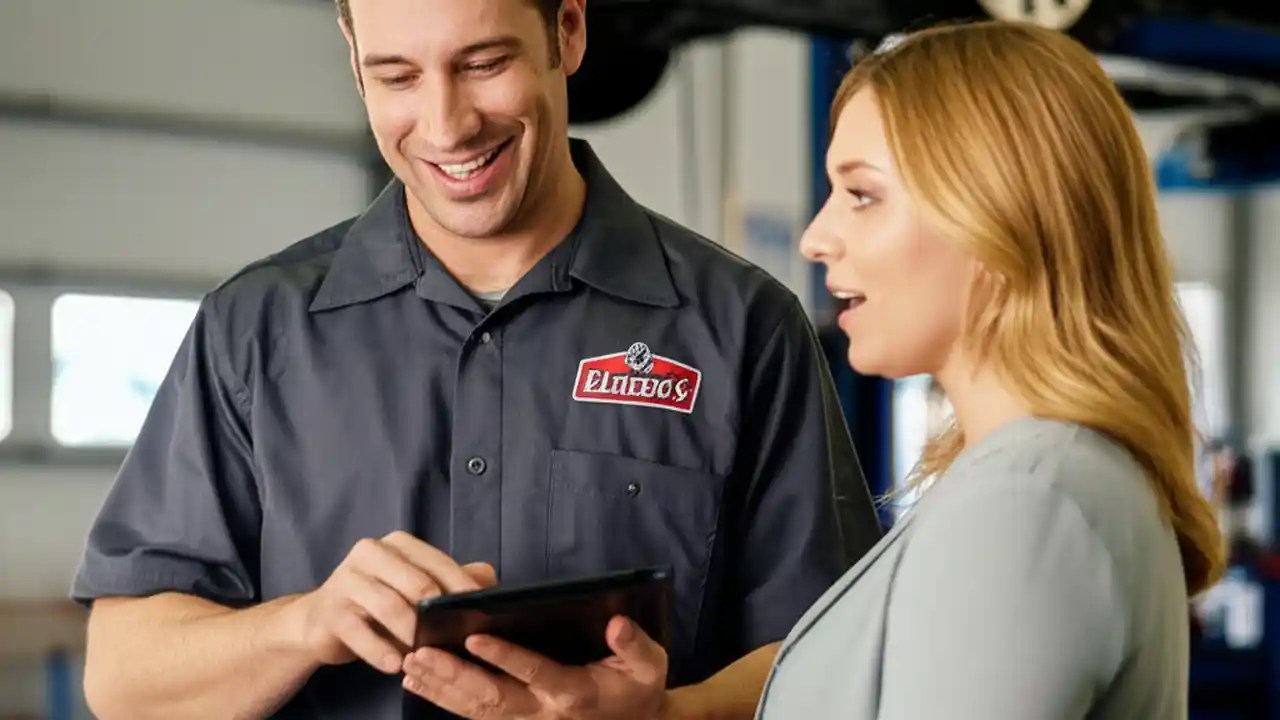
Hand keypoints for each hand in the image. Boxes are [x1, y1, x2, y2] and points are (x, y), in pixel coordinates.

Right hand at [289, 531, 496, 673]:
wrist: (320, 620)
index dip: (462, 586)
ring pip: (388, 606)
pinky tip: (394, 665)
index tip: (481, 610)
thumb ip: (452, 580)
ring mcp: (346, 579)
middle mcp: (371, 552)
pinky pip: (358, 632)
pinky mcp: (329, 610)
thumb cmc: (378, 602)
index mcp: (398, 544)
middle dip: (437, 612)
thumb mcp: (416, 588)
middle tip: (454, 637)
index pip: (438, 562)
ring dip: (411, 633)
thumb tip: (490, 579)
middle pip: (416, 582)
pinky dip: (379, 650)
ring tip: (424, 653)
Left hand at [402, 615, 668, 719]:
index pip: (536, 673)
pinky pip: (475, 714)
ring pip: (477, 709)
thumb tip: (616, 624)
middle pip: (492, 697)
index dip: (505, 657)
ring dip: (441, 688)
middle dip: (454, 676)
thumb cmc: (639, 687)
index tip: (475, 636)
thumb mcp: (650, 664)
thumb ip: (634, 645)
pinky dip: (445, 699)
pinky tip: (420, 682)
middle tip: (421, 654)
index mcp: (575, 693)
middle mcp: (543, 712)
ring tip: (410, 665)